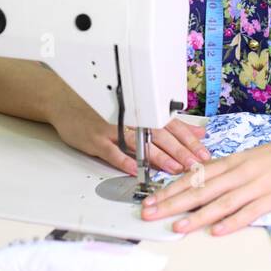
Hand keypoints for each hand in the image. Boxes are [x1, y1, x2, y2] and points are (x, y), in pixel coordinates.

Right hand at [48, 111, 210, 177]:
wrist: (66, 101)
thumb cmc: (104, 108)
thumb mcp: (138, 113)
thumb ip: (169, 124)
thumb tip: (197, 133)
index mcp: (143, 112)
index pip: (172, 126)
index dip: (189, 140)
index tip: (204, 154)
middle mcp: (131, 119)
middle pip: (160, 135)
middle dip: (180, 150)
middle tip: (195, 165)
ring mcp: (113, 128)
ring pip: (140, 142)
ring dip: (158, 156)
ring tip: (173, 168)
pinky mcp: (96, 138)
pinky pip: (112, 150)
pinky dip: (124, 160)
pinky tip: (136, 169)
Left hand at [140, 121, 270, 235]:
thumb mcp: (252, 156)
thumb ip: (229, 169)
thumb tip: (203, 178)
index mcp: (234, 161)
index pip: (194, 176)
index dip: (170, 189)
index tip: (150, 200)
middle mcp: (241, 171)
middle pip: (201, 189)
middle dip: (172, 202)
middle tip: (149, 213)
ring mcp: (257, 184)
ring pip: (221, 201)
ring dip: (197, 216)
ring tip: (178, 226)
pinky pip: (250, 211)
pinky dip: (233, 222)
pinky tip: (218, 231)